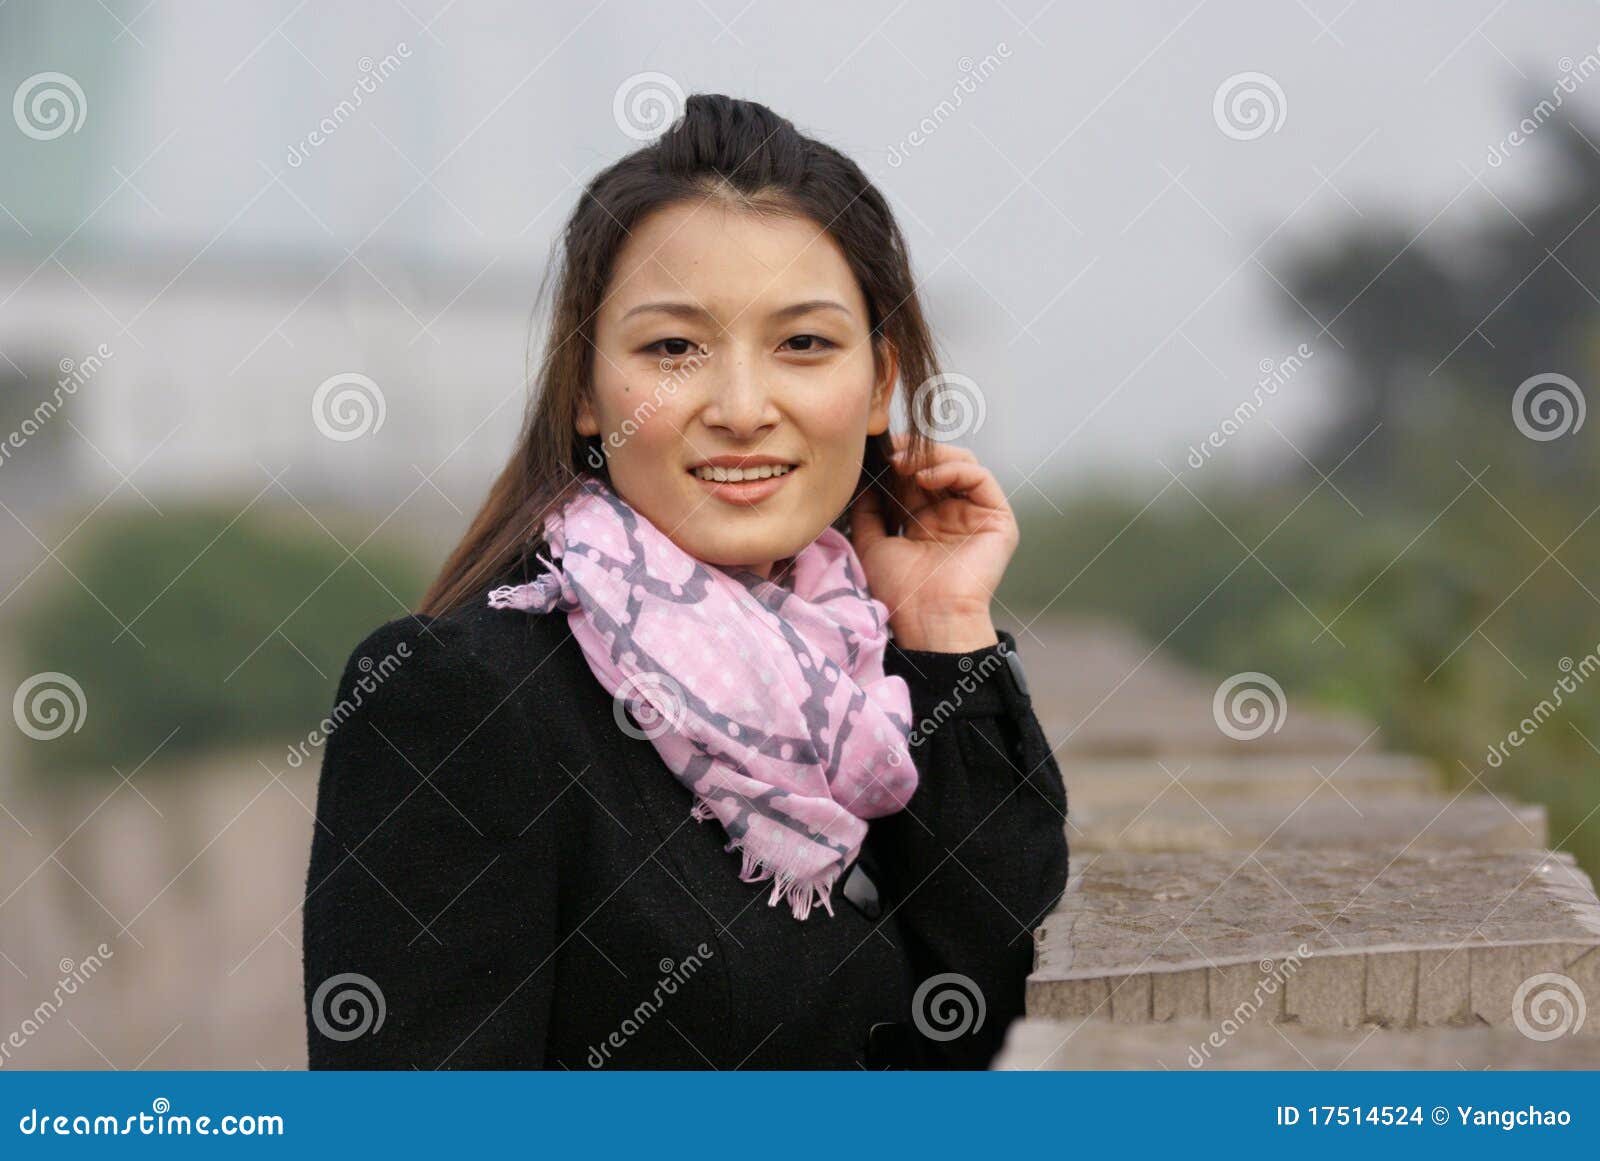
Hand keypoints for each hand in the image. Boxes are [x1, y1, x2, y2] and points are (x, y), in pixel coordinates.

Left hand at [849, 432, 1017, 651]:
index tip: (873, 451)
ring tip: (902, 463)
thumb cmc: (900, 592)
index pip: (913, 478)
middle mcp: (951, 515)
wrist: (928, 619)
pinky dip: (953, 468)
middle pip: (936, 466)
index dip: (895, 461)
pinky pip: (979, 478)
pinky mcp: (997, 519)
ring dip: (930, 457)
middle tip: (887, 448)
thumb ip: (868, 509)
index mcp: (924, 522)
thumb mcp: (872, 543)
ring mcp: (975, 515)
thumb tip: (862, 477)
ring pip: (960, 464)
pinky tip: (924, 477)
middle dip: (911, 453)